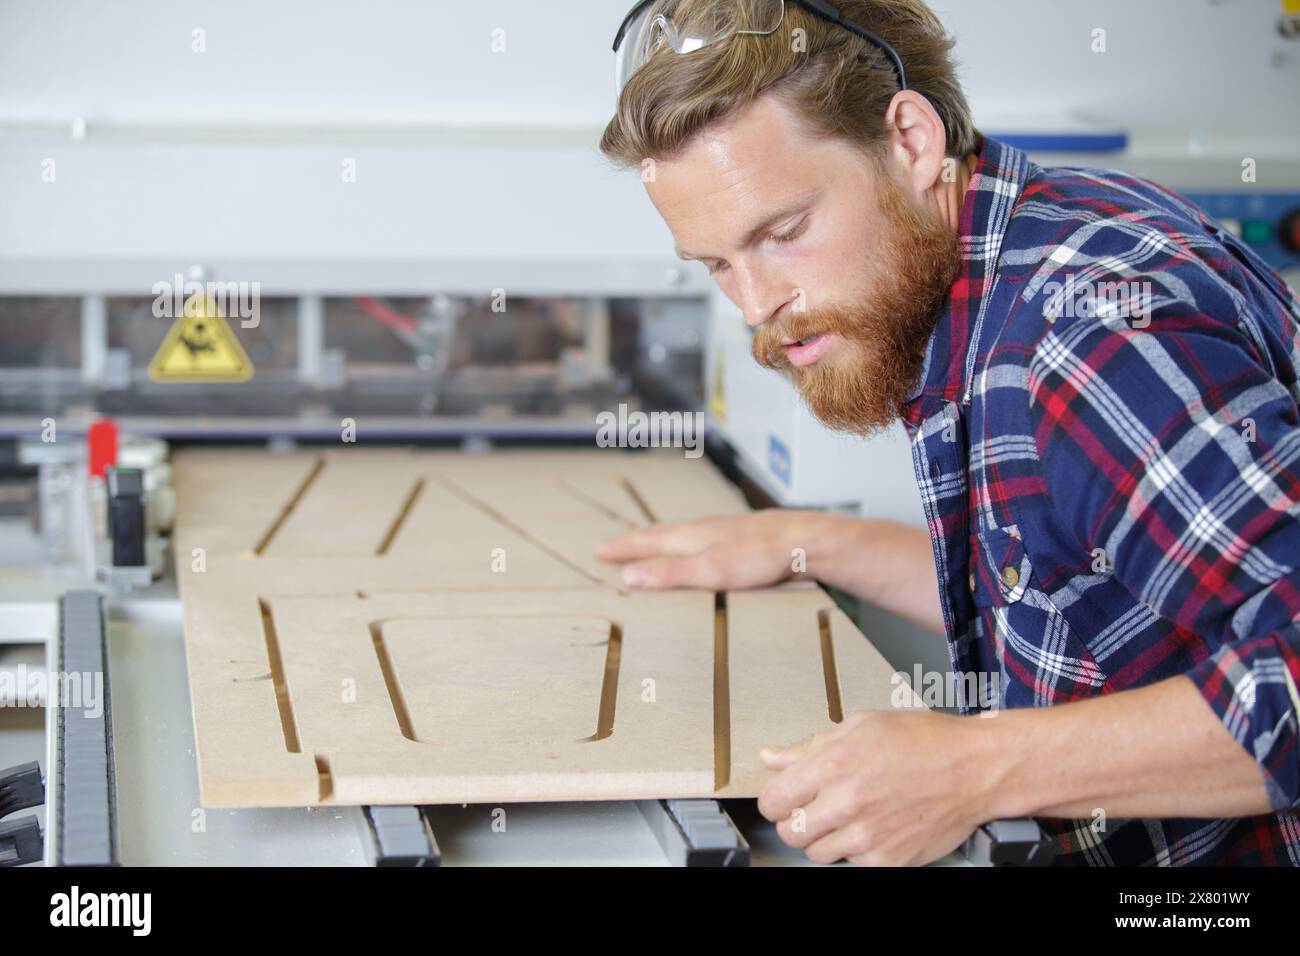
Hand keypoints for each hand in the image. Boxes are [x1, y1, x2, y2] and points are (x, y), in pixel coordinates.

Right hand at [596, 510, 812, 589]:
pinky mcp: (742, 538)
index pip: (645, 542)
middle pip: (661, 535)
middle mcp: (703, 529)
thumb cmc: (759, 556)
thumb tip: (629, 575)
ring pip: (682, 535)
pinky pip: (703, 540)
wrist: (804, 542)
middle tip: (615, 546)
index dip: (622, 548)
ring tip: (651, 547)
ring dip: (661, 542)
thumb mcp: (709, 570)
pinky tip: (700, 551)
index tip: (599, 551)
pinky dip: (687, 545)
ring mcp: (723, 531)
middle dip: (636, 542)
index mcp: (690, 536)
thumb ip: (669, 573)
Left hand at [757, 709, 993, 865]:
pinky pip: (850, 865)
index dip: (777, 799)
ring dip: (825, 838)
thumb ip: (810, 747)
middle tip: (817, 806)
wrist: (975, 768)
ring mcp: (868, 836)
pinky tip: (872, 827)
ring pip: (815, 853)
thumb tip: (771, 757)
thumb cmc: (924, 741)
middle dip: (798, 819)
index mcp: (833, 764)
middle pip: (790, 832)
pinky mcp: (888, 860)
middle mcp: (847, 803)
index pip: (774, 801)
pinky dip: (855, 851)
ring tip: (848, 816)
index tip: (786, 796)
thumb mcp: (861, 726)